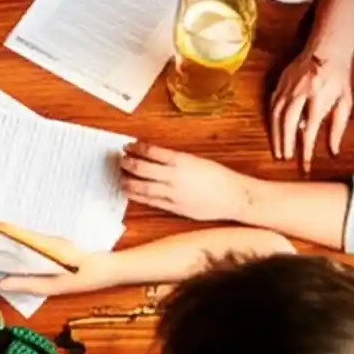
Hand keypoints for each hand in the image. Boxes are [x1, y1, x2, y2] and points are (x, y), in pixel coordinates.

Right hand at [0, 219, 116, 296]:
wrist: (111, 269)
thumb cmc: (85, 277)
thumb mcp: (55, 285)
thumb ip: (28, 284)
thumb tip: (2, 283)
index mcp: (47, 246)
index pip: (19, 233)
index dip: (2, 227)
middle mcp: (49, 239)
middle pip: (21, 233)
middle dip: (3, 230)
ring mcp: (54, 241)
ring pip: (28, 236)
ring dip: (13, 236)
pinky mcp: (58, 245)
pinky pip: (35, 241)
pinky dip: (23, 242)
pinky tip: (19, 249)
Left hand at [119, 142, 250, 221]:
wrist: (233, 196)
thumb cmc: (218, 176)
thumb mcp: (196, 160)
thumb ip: (175, 159)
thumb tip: (154, 156)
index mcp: (181, 160)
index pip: (151, 151)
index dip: (136, 148)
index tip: (129, 145)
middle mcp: (174, 176)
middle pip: (142, 168)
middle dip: (128, 163)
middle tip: (120, 160)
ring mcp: (173, 193)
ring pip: (143, 187)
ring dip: (129, 181)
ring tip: (120, 178)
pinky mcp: (175, 207)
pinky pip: (151, 201)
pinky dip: (138, 197)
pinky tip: (130, 193)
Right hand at [270, 51, 353, 168]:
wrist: (325, 50)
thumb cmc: (338, 78)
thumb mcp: (345, 102)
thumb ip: (338, 127)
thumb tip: (332, 151)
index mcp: (319, 96)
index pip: (310, 128)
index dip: (306, 147)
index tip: (305, 163)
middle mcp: (301, 91)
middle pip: (289, 121)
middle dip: (286, 142)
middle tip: (285, 159)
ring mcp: (287, 86)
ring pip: (277, 114)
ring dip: (276, 134)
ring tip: (278, 151)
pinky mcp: (280, 83)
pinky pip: (272, 105)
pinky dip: (271, 120)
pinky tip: (273, 131)